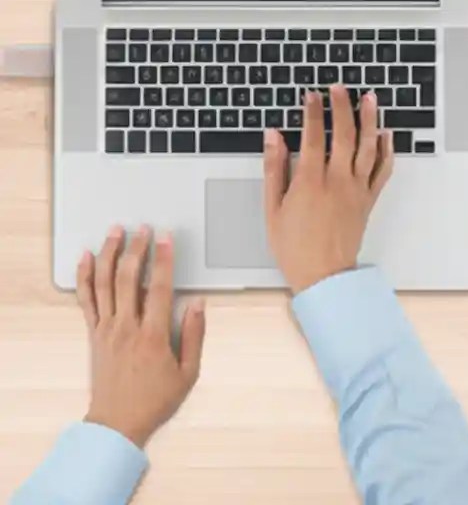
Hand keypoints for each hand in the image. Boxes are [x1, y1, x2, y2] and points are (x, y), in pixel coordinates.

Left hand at [76, 226, 205, 447]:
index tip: (166, 238)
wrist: (118, 422)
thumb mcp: (189, 372)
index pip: (159, 288)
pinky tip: (88, 258)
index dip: (164, 260)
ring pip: (105, 283)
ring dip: (110, 254)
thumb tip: (198, 304)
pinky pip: (86, 299)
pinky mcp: (94, 333)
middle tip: (143, 229)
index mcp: (153, 336)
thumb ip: (193, 335)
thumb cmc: (155, 399)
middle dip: (137, 249)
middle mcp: (126, 327)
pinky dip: (85, 276)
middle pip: (129, 278)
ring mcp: (106, 329)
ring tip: (116, 233)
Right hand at [263, 85, 394, 292]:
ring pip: (368, 147)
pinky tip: (386, 134)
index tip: (312, 95)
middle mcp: (338, 181)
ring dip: (370, 120)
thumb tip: (273, 137)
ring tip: (370, 99)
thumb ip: (274, 168)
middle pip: (344, 134)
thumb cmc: (294, 246)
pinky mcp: (369, 200)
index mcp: (310, 181)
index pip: (313, 135)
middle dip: (342, 106)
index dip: (313, 111)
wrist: (324, 274)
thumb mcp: (273, 207)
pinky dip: (386, 150)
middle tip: (340, 87)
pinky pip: (382, 170)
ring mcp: (357, 189)